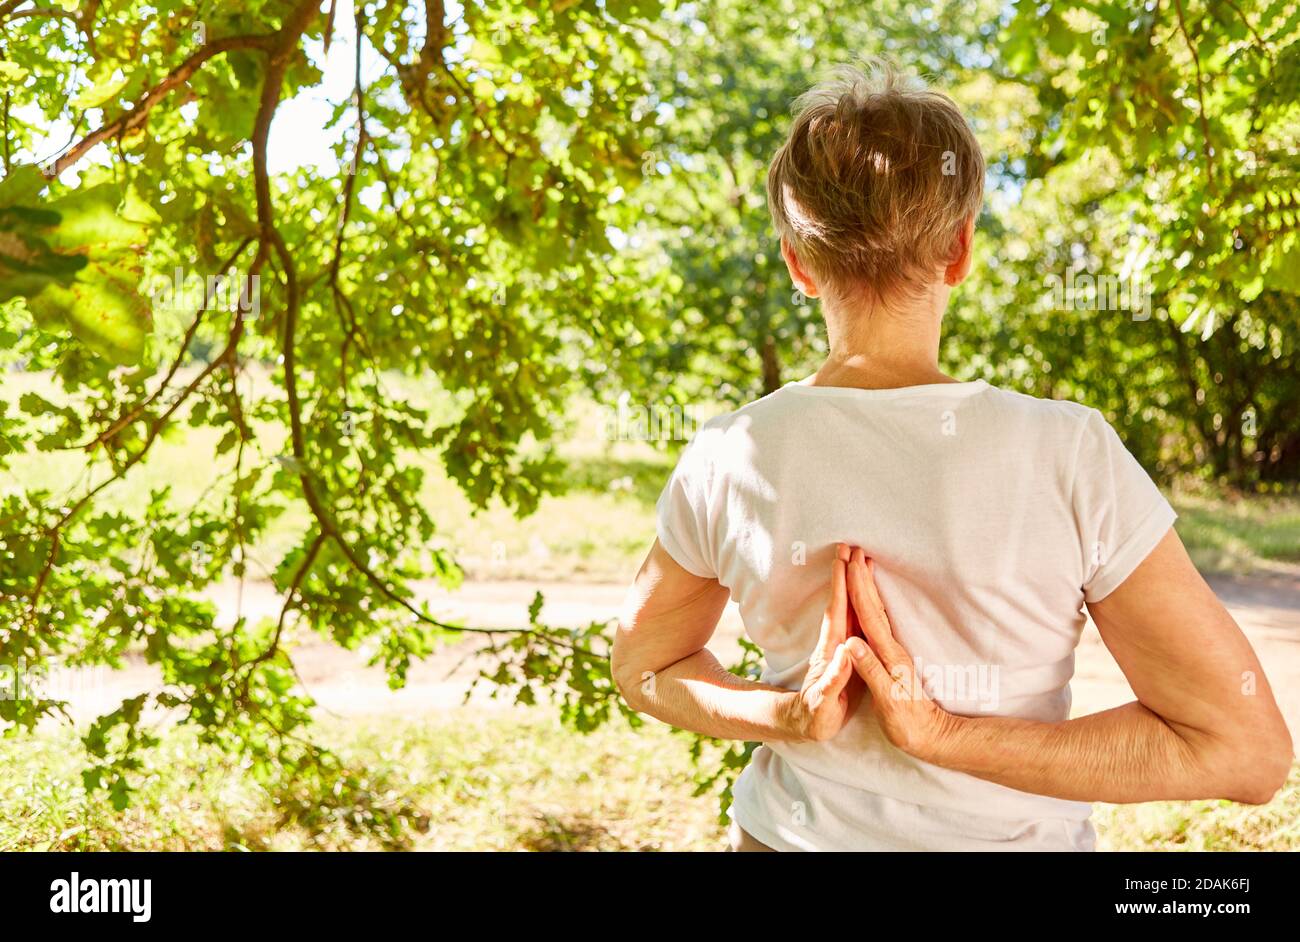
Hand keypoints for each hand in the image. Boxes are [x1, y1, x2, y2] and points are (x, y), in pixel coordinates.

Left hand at [784, 543, 863, 741]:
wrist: (805, 724)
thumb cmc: (816, 716)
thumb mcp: (825, 703)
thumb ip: (834, 679)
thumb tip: (846, 652)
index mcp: (832, 650)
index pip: (838, 611)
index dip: (842, 585)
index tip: (846, 559)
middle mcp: (834, 642)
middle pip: (841, 601)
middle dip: (845, 574)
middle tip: (850, 545)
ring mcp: (838, 645)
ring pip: (846, 607)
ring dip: (850, 583)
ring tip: (856, 561)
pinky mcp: (843, 652)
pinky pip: (853, 619)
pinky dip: (857, 602)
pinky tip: (863, 595)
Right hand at [843, 547, 952, 758]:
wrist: (933, 736)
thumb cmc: (908, 723)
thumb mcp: (888, 700)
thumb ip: (870, 670)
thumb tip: (851, 643)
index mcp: (887, 655)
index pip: (867, 615)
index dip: (857, 587)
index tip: (848, 562)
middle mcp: (891, 648)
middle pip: (873, 605)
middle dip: (861, 576)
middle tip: (853, 549)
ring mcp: (893, 652)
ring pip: (877, 610)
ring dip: (867, 585)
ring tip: (860, 564)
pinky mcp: (893, 659)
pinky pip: (878, 622)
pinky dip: (871, 604)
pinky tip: (870, 600)